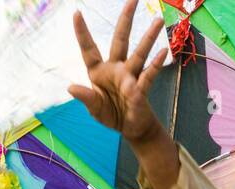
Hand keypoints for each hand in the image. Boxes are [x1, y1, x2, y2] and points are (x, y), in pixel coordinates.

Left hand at [68, 0, 167, 143]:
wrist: (130, 128)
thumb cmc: (110, 115)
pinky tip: (163, 52)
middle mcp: (116, 69)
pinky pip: (149, 75)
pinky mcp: (142, 89)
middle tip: (133, 0)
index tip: (77, 12)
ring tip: (157, 20)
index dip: (82, 32)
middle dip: (126, 20)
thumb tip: (71, 87)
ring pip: (139, 53)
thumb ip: (86, 97)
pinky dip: (156, 64)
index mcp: (99, 71)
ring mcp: (130, 77)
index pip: (89, 49)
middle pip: (120, 40)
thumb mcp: (95, 109)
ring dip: (148, 37)